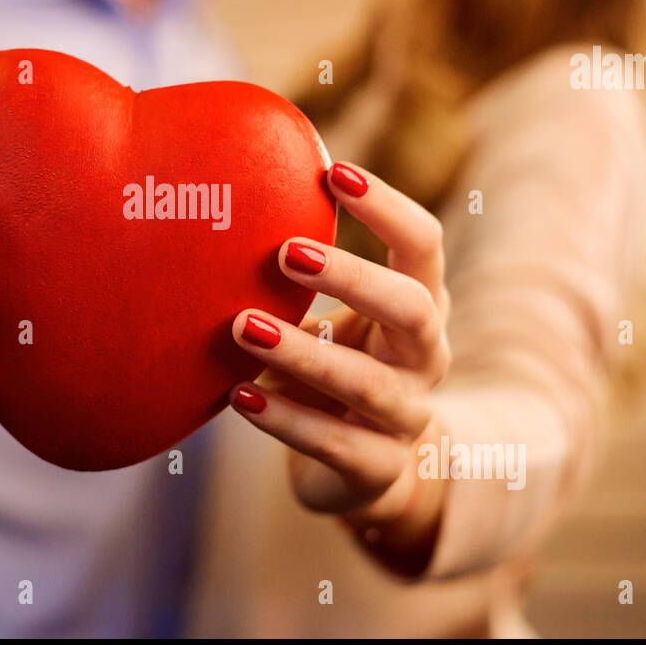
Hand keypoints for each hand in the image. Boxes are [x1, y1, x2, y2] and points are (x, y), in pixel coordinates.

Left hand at [228, 161, 450, 571]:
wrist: (372, 471)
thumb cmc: (338, 367)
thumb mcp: (329, 318)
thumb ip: (298, 278)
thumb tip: (219, 204)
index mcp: (420, 306)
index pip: (424, 245)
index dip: (388, 207)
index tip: (334, 172)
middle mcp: (425, 358)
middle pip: (413, 309)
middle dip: (352, 277)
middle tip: (285, 252)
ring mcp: (407, 417)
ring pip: (367, 383)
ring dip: (303, 352)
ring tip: (242, 327)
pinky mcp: (378, 469)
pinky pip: (333, 443)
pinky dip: (284, 418)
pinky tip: (239, 396)